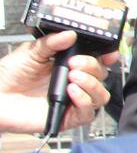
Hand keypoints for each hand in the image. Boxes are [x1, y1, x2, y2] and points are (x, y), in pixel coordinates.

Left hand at [0, 30, 117, 133]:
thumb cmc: (10, 76)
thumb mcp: (31, 52)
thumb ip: (51, 43)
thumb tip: (70, 34)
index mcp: (70, 66)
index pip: (98, 62)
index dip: (108, 57)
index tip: (109, 53)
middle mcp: (75, 83)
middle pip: (102, 76)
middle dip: (93, 67)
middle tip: (75, 63)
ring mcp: (74, 101)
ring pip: (101, 95)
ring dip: (92, 84)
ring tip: (73, 77)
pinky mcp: (69, 118)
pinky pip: (88, 112)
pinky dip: (84, 100)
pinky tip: (71, 91)